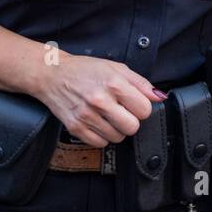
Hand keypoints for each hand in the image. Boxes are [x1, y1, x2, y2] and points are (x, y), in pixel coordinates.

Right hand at [33, 50, 165, 146]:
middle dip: (131, 121)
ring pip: (117, 137)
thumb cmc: (85, 70)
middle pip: (132, 127)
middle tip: (122, 112)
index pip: (144, 110)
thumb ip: (141, 83)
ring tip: (108, 116)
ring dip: (116, 129)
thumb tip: (159, 97)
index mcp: (113, 84)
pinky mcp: (75, 127)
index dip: (142, 108)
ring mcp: (87, 116)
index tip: (134, 104)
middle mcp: (100, 100)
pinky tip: (98, 123)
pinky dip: (102, 136)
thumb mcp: (116, 68)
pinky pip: (100, 143)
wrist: (53, 75)